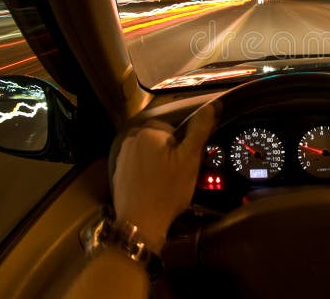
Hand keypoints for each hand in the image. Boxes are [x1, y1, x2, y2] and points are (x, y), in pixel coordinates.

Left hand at [111, 102, 217, 252]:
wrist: (141, 223)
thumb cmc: (168, 190)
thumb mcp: (190, 159)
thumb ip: (199, 129)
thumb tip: (211, 106)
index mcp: (147, 132)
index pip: (172, 130)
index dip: (182, 146)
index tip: (185, 164)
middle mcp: (130, 140)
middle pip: (159, 141)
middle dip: (169, 154)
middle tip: (178, 175)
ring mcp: (121, 158)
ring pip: (148, 154)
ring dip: (158, 164)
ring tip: (166, 184)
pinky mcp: (117, 174)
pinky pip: (138, 167)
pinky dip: (146, 174)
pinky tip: (153, 189)